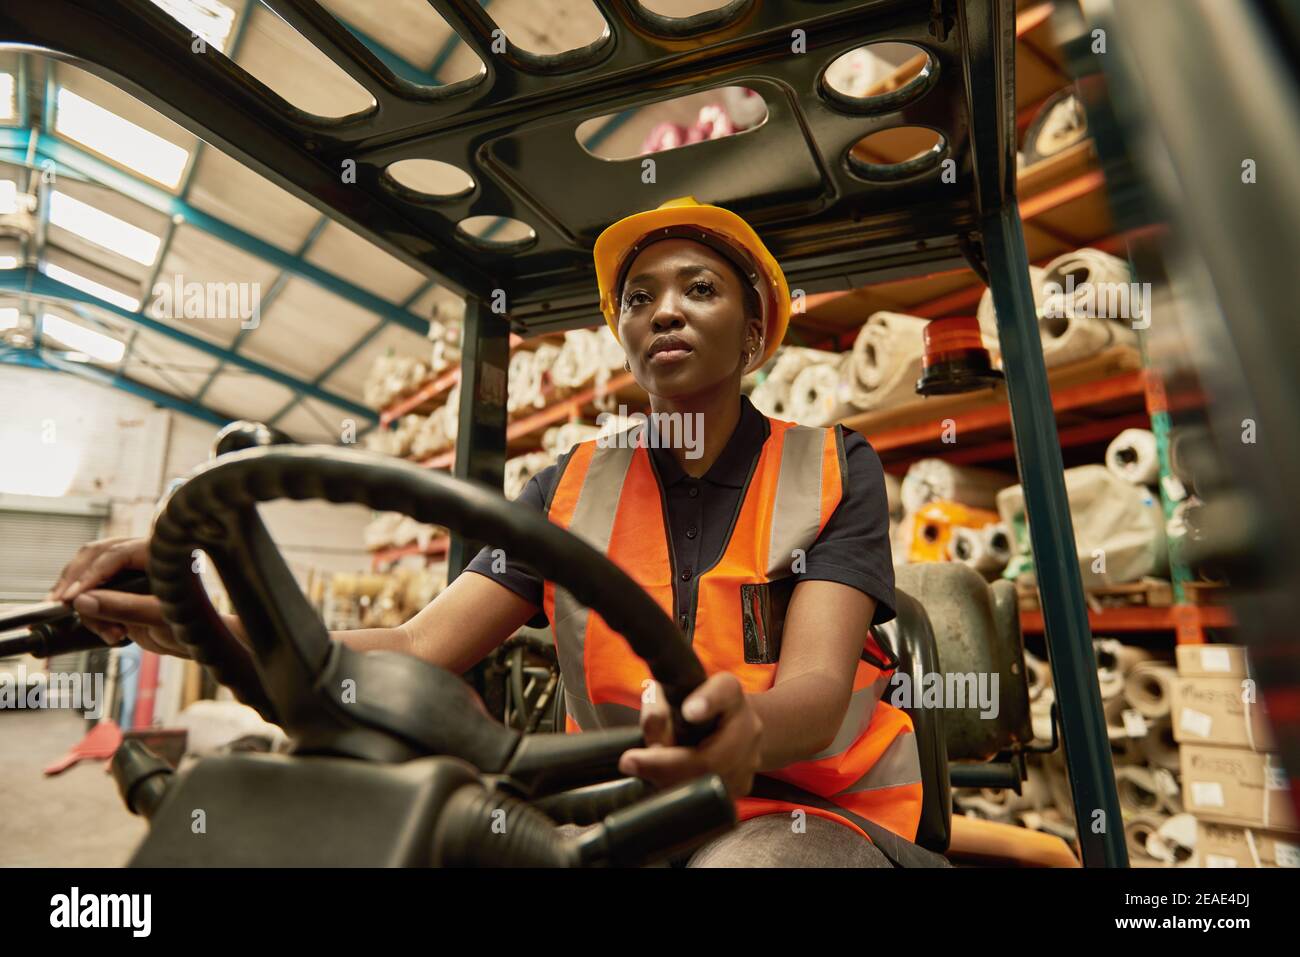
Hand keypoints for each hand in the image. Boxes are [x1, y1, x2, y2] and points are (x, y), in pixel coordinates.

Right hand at [47, 537, 191, 658]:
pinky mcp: (120, 591)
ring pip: (89, 577)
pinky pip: (94, 596)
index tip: (72, 598)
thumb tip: (81, 601)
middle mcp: (140, 556)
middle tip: (62, 605)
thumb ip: (123, 607)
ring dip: (88, 605)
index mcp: (157, 552)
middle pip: (94, 556)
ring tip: (108, 632)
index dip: (90, 575)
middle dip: (76, 582)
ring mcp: (128, 573)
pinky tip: (110, 634)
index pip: (114, 555)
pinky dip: (94, 616)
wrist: (201, 641)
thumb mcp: (160, 616)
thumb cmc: (193, 623)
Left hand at [617, 673, 762, 798]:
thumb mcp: (671, 695)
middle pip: (711, 757)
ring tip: (645, 771)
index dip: (707, 702)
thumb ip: (657, 707)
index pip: (723, 692)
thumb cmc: (695, 705)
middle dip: (665, 766)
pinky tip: (664, 783)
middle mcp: (748, 725)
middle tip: (631, 762)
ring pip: (709, 784)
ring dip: (670, 783)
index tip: (689, 711)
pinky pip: (710, 797)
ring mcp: (750, 758)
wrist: (734, 724)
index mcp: (729, 693)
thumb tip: (653, 736)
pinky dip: (682, 793)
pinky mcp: (743, 785)